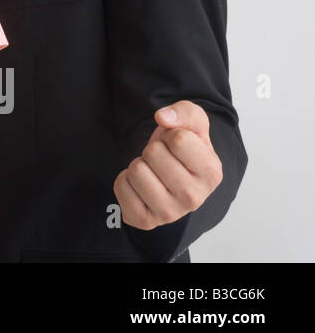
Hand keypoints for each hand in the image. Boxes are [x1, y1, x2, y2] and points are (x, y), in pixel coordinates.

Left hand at [114, 100, 222, 229]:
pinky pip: (121, 186)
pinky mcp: (145, 220)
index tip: (176, 144)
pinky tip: (141, 186)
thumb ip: (184, 112)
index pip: (179, 139)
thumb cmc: (183, 150)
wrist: (170, 177)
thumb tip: (162, 117)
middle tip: (161, 160)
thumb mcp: (193, 125)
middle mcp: (195, 198)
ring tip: (152, 172)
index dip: (171, 134)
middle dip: (153, 150)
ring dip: (139, 164)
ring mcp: (170, 213)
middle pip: (153, 153)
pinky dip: (125, 180)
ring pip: (136, 170)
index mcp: (211, 173)